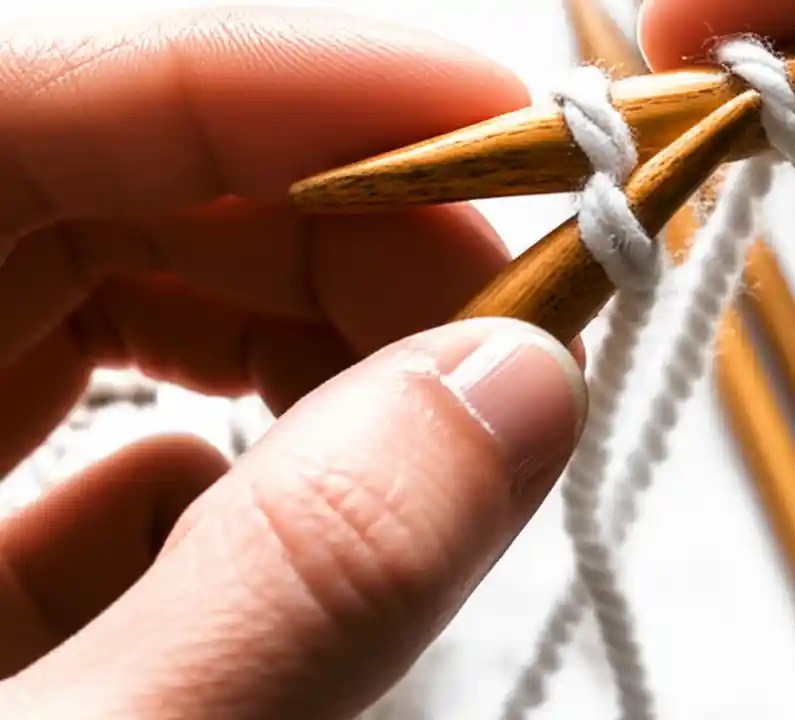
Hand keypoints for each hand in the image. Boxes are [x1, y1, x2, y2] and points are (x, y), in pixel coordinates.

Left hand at [0, 8, 584, 717]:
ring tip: (438, 438)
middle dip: (334, 236)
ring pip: (106, 323)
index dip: (295, 85)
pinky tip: (287, 571)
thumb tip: (516, 391)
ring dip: (300, 352)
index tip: (504, 131)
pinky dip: (222, 494)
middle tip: (511, 321)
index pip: (40, 98)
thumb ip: (294, 578)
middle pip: (102, 202)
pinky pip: (87, 478)